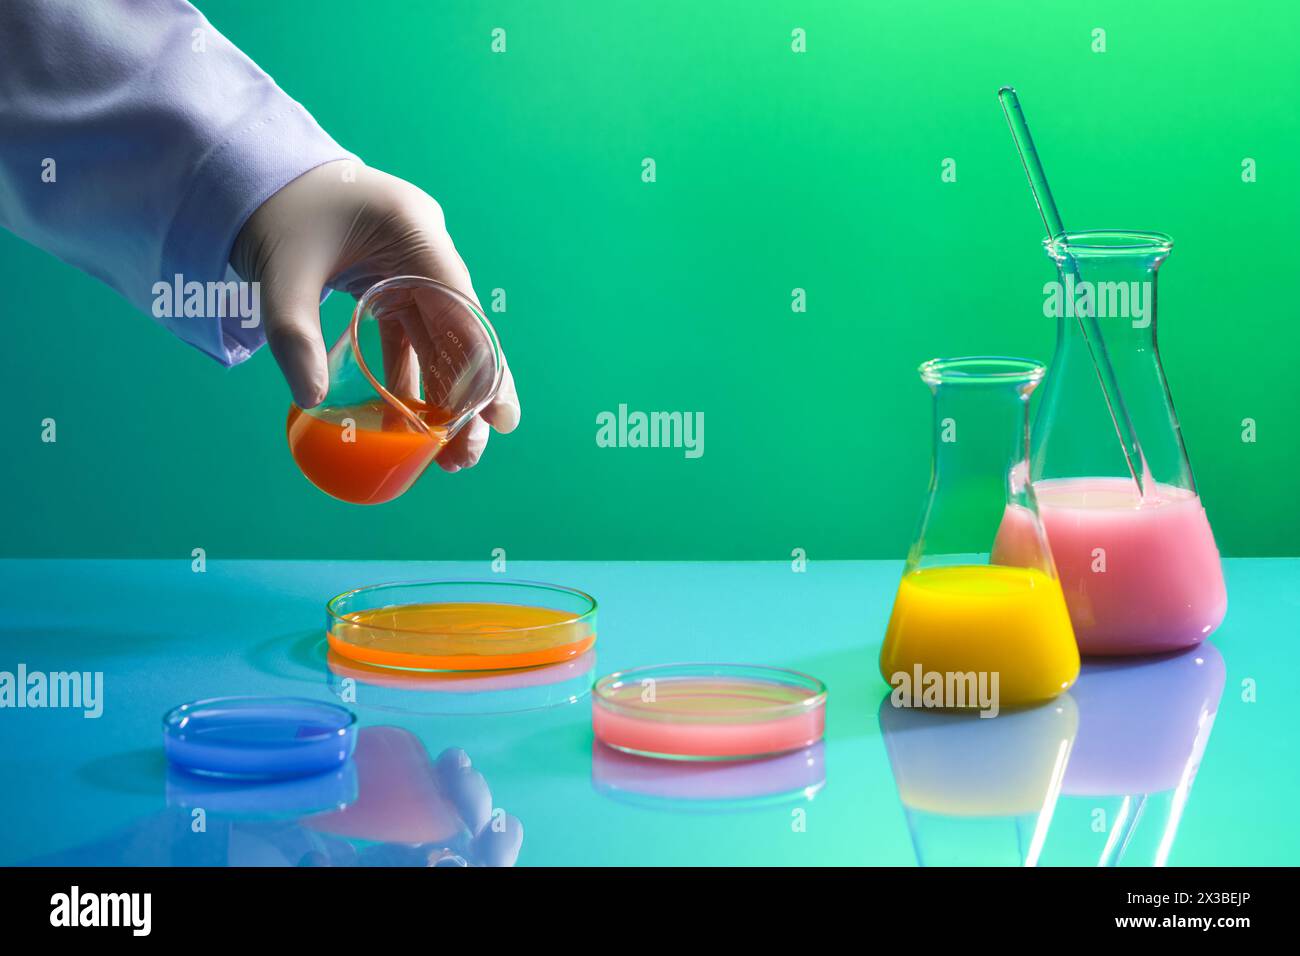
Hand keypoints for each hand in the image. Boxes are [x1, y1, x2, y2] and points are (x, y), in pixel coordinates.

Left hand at [231, 162, 519, 470]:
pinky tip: (412, 424)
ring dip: (445, 397)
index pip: (460, 306)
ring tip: (446, 455)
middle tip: (466, 454)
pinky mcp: (393, 286)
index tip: (496, 416)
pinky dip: (414, 380)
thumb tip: (311, 400)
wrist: (257, 178)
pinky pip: (413, 339)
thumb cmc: (275, 214)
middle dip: (469, 397)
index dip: (483, 365)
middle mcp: (424, 250)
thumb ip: (295, 334)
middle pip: (462, 332)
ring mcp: (412, 268)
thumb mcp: (281, 273)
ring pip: (443, 342)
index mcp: (412, 230)